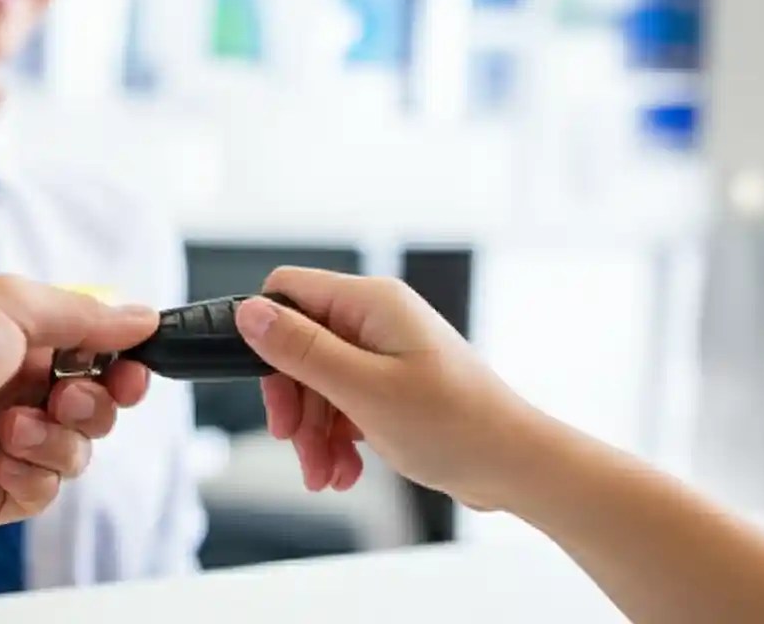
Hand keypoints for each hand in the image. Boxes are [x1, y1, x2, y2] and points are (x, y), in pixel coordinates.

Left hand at [0, 275, 157, 526]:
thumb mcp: (14, 305)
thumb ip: (86, 315)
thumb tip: (143, 317)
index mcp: (24, 345)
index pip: (97, 359)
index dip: (122, 368)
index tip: (133, 370)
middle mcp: (18, 393)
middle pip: (97, 410)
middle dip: (95, 405)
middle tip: (67, 397)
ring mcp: (5, 445)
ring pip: (77, 455)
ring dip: (56, 441)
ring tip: (11, 428)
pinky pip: (44, 493)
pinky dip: (30, 475)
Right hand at [235, 267, 547, 511]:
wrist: (514, 465)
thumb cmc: (455, 425)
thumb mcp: (363, 390)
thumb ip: (301, 350)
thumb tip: (249, 312)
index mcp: (372, 303)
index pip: (289, 291)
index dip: (266, 336)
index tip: (267, 387)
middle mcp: (377, 319)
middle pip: (299, 345)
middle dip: (293, 401)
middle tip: (293, 442)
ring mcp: (386, 352)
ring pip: (318, 382)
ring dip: (313, 431)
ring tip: (324, 473)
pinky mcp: (393, 384)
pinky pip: (344, 403)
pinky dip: (336, 438)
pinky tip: (344, 470)